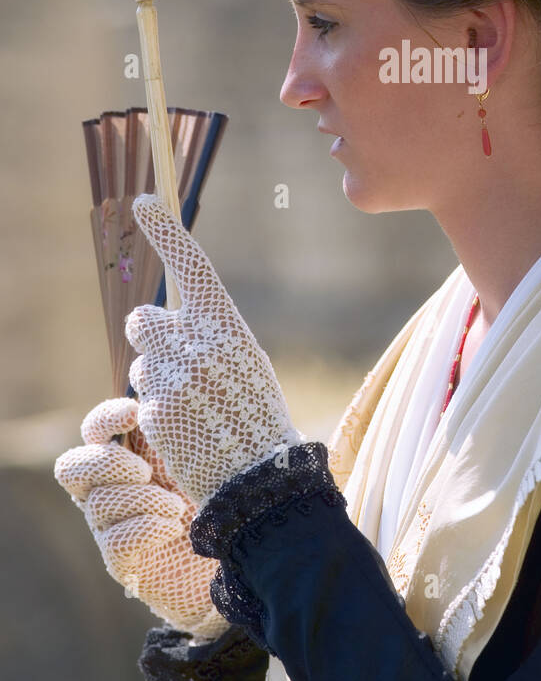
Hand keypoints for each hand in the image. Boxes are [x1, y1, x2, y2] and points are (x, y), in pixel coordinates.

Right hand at [54, 396, 229, 640]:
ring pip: (99, 504)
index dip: (105, 419)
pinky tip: (174, 528)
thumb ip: (185, 425)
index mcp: (128, 456)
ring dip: (142, 499)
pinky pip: (114, 541)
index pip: (94, 431)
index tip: (135, 412)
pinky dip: (146, 528)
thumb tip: (167, 388)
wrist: (239, 551)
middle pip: (72, 468)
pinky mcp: (123, 562)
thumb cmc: (222, 491)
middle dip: (107, 463)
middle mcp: (112, 490)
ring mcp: (113, 527)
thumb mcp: (207, 452)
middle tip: (146, 470)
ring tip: (179, 506)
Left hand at [125, 194, 302, 508]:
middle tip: (175, 360)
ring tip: (192, 405)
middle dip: (151, 336)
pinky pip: (142, 398)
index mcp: (226, 324)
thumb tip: (171, 317)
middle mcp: (197, 342)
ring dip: (157, 377)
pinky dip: (160, 411)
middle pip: (143, 319)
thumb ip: (209, 334)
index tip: (144, 203)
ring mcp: (173, 376)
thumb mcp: (245, 361)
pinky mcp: (155, 410)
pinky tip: (186, 428)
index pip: (190, 264)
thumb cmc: (257, 416)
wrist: (260, 477)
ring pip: (141, 362)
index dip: (165, 231)